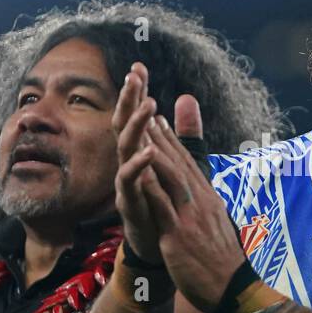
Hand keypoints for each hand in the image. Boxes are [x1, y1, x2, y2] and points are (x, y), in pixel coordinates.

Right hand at [112, 62, 167, 264]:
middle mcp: (130, 162)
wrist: (159, 245)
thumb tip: (186, 98)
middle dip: (129, 100)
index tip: (138, 66)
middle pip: (125, 124)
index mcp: (141, 152)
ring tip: (150, 105)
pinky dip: (138, 166)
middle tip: (135, 76)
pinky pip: (129, 181)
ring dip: (136, 126)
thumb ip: (183, 132)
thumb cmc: (164, 203)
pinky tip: (149, 151)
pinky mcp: (129, 202)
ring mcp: (127, 181)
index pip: (137, 116)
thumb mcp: (179, 162)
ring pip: (125, 148)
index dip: (137, 92)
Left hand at [133, 92, 247, 312]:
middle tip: (146, 110)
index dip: (172, 141)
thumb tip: (205, 197)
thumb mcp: (218, 229)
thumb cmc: (225, 265)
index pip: (188, 165)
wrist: (235, 290)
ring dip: (155, 151)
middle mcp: (201, 203)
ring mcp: (190, 217)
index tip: (159, 121)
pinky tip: (139, 170)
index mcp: (208, 201)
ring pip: (171, 176)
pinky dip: (151, 185)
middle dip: (161, 136)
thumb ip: (207, 208)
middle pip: (179, 163)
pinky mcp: (179, 234)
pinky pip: (162, 205)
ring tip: (141, 128)